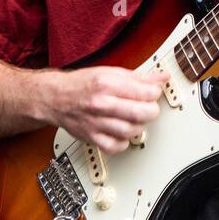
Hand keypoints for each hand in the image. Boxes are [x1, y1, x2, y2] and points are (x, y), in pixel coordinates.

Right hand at [48, 65, 166, 152]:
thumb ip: (139, 77)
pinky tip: (123, 132)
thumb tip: (162, 78)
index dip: (155, 93)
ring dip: (139, 125)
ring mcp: (96, 122)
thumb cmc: (83, 84)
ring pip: (130, 131)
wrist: (56, 98)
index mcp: (107, 83)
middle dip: (151, 111)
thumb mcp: (111, 73)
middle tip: (148, 107)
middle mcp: (101, 103)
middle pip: (140, 113)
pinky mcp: (91, 137)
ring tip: (135, 118)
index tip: (153, 93)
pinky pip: (115, 146)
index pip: (144, 92)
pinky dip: (124, 141)